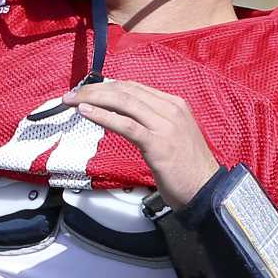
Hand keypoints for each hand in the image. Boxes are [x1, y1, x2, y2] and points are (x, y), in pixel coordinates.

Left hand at [60, 79, 220, 208]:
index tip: (86, 92)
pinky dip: (102, 116)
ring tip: (72, 101)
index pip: (133, 88)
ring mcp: (165, 124)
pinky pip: (126, 124)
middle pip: (125, 90)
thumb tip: (119, 116)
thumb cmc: (186, 168)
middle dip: (94, 90)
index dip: (106, 87)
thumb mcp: (170, 135)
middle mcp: (171, 109)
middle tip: (71, 95)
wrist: (207, 191)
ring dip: (93, 99)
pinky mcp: (158, 143)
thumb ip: (150, 122)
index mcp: (174, 104)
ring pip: (123, 102)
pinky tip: (85, 112)